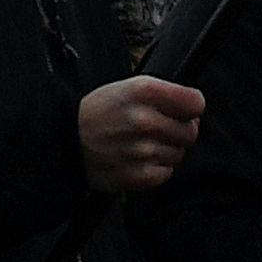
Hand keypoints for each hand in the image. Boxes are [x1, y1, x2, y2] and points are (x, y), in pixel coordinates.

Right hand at [76, 75, 206, 194]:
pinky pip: (166, 173)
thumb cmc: (100, 111)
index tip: (183, 110)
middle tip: (162, 128)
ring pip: (179, 154)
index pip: (196, 102)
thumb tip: (195, 107)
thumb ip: (164, 93)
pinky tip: (138, 159)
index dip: (191, 107)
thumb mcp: (128, 86)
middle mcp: (144, 120)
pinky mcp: (137, 175)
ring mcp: (141, 150)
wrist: (65, 140)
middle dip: (181, 130)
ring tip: (143, 143)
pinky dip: (157, 168)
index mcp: (144, 91)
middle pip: (191, 131)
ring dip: (167, 150)